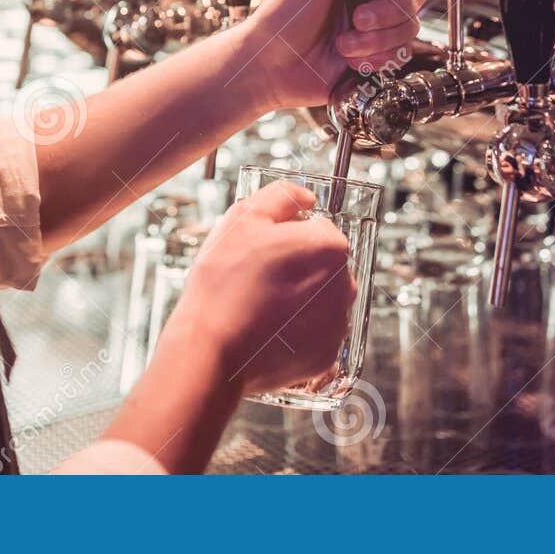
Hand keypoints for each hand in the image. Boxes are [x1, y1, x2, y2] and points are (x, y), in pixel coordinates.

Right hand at [164, 182, 353, 395]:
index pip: (317, 227)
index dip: (288, 233)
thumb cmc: (224, 283)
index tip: (264, 248)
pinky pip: (314, 335)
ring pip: (320, 299)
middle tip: (258, 276)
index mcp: (329, 247)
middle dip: (297, 266)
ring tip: (259, 305)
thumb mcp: (243, 218)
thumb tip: (305, 196)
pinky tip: (267, 331)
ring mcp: (337, 325)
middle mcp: (345, 286)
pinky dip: (295, 332)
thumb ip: (282, 196)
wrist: (209, 349)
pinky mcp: (325, 357)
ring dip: (298, 299)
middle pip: (323, 264)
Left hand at [235, 0, 423, 110]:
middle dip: (384, 14)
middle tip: (355, 19)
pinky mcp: (375, 59)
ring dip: (375, 41)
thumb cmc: (282, 18)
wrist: (269, 67)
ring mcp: (376, 30)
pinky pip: (398, 58)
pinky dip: (375, 60)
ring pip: (408, 30)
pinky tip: (349, 60)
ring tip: (343, 45)